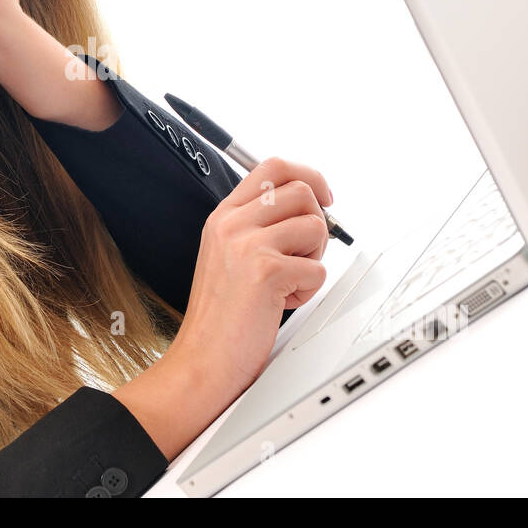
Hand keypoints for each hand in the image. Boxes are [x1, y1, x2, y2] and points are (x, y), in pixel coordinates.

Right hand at [164, 157, 334, 404]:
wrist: (202, 360)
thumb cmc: (220, 316)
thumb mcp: (228, 255)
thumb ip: (257, 226)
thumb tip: (307, 207)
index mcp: (224, 216)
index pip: (272, 167)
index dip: (309, 176)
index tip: (325, 198)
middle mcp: (232, 223)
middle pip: (302, 192)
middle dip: (317, 225)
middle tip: (303, 255)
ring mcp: (247, 245)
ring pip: (316, 226)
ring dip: (314, 259)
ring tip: (288, 282)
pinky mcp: (266, 271)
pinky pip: (318, 270)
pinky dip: (308, 292)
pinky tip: (282, 303)